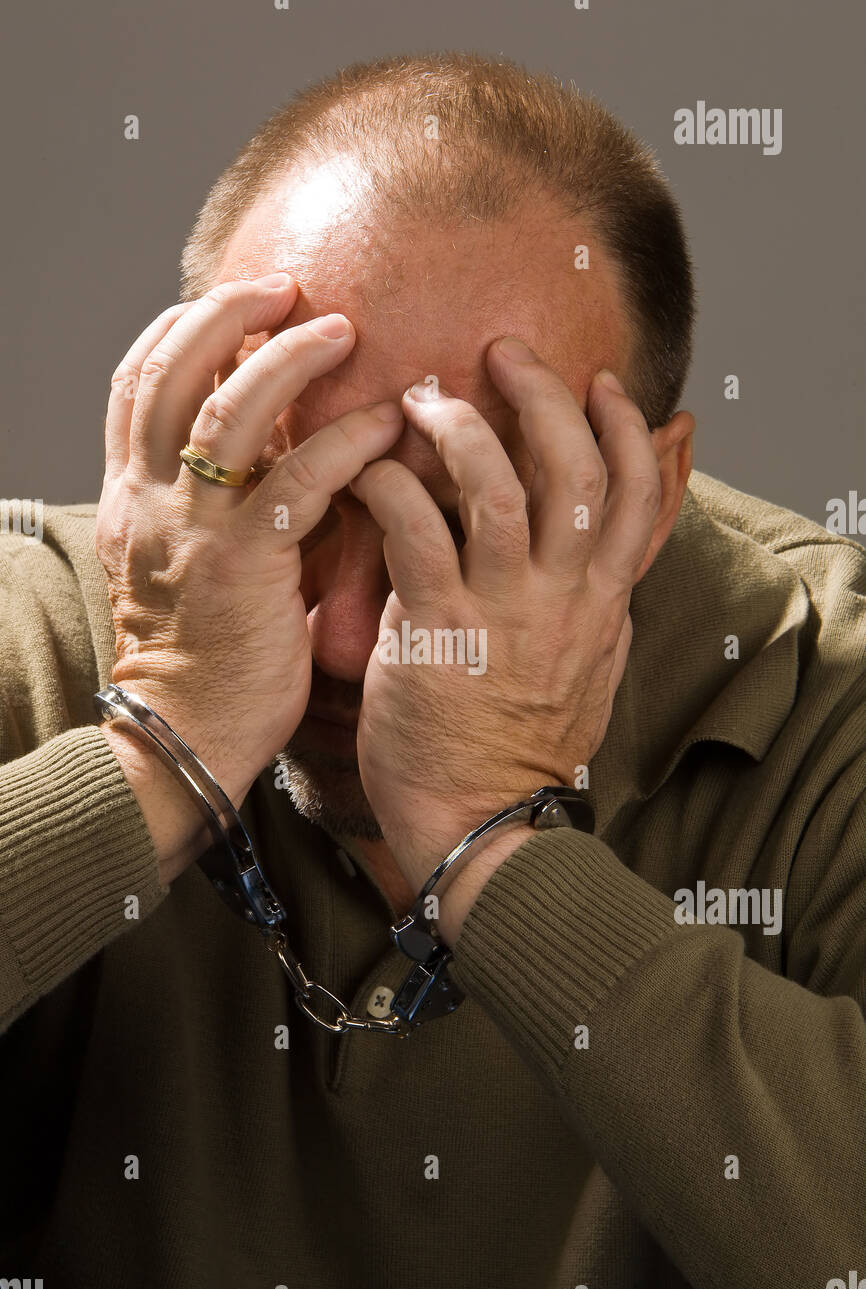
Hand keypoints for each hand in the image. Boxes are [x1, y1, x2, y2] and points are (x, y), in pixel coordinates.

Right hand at [97, 273, 403, 808]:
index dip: (182, 329)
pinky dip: (344, 442)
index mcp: (131, 497)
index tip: (235, 301)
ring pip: (226, 409)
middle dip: (228, 315)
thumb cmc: (203, 657)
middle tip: (287, 287)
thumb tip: (275, 462)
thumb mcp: (187, 565)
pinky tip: (386, 424)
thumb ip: (214, 507)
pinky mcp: (244, 567)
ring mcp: (193, 530)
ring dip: (287, 357)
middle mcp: (150, 501)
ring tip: (341, 329)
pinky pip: (297, 482)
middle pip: (171, 373)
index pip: (136, 384)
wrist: (186, 733)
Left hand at [348, 340, 660, 896]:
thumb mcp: (590, 668)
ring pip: (501, 488)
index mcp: (602, 603)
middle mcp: (563, 598)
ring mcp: (502, 613)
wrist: (481, 822)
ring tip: (425, 399)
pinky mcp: (437, 632)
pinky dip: (392, 485)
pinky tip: (368, 466)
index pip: (638, 493)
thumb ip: (603, 604)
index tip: (602, 382)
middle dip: (546, 397)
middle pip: (576, 469)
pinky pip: (416, 533)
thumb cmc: (520, 744)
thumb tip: (619, 554)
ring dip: (463, 426)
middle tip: (504, 353)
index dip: (627, 427)